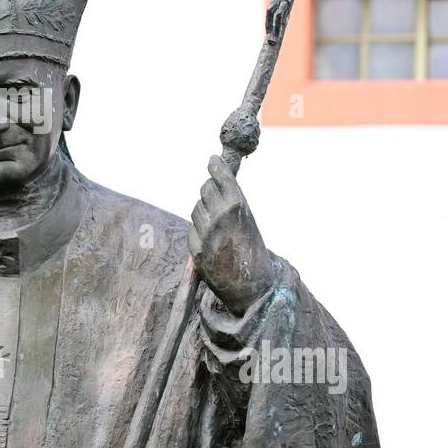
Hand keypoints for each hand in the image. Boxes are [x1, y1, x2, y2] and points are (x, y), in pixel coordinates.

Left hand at [188, 154, 275, 311]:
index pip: (220, 177)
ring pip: (196, 209)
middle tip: (215, 190)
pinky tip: (211, 237)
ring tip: (218, 221)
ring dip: (204, 210)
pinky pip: (192, 230)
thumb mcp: (249, 221)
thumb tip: (218, 180)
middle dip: (210, 188)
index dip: (216, 166)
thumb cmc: (255, 251)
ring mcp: (205, 235)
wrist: (255, 287)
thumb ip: (234, 202)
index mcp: (236, 208)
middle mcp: (218, 219)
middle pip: (205, 190)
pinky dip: (199, 230)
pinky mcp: (196, 251)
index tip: (213, 160)